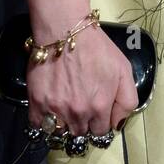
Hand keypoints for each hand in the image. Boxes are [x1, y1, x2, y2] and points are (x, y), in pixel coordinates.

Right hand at [26, 23, 138, 138]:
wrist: (66, 31)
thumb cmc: (97, 48)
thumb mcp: (124, 70)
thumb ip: (127, 101)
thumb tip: (117, 124)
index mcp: (100, 107)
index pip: (100, 132)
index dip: (99, 122)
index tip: (96, 112)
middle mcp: (78, 113)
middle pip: (80, 132)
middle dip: (82, 123)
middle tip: (80, 106)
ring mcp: (56, 110)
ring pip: (60, 132)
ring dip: (64, 124)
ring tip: (65, 107)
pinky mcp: (36, 103)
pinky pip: (39, 125)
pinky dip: (44, 121)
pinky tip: (50, 109)